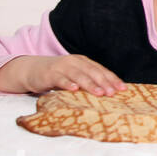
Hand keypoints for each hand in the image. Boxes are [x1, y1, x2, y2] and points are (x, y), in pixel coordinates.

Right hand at [4, 55, 126, 95]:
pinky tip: (74, 89)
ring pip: (79, 75)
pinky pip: (61, 79)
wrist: (32, 70)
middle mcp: (75, 62)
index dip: (113, 79)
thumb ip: (89, 81)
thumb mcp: (76, 75)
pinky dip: (68, 84)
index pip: (102, 70)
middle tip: (113, 92)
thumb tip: (109, 93)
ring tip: (99, 93)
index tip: (123, 88)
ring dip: (90, 84)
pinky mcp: (50, 74)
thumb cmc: (59, 75)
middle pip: (93, 72)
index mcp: (84, 62)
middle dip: (104, 82)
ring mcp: (62, 67)